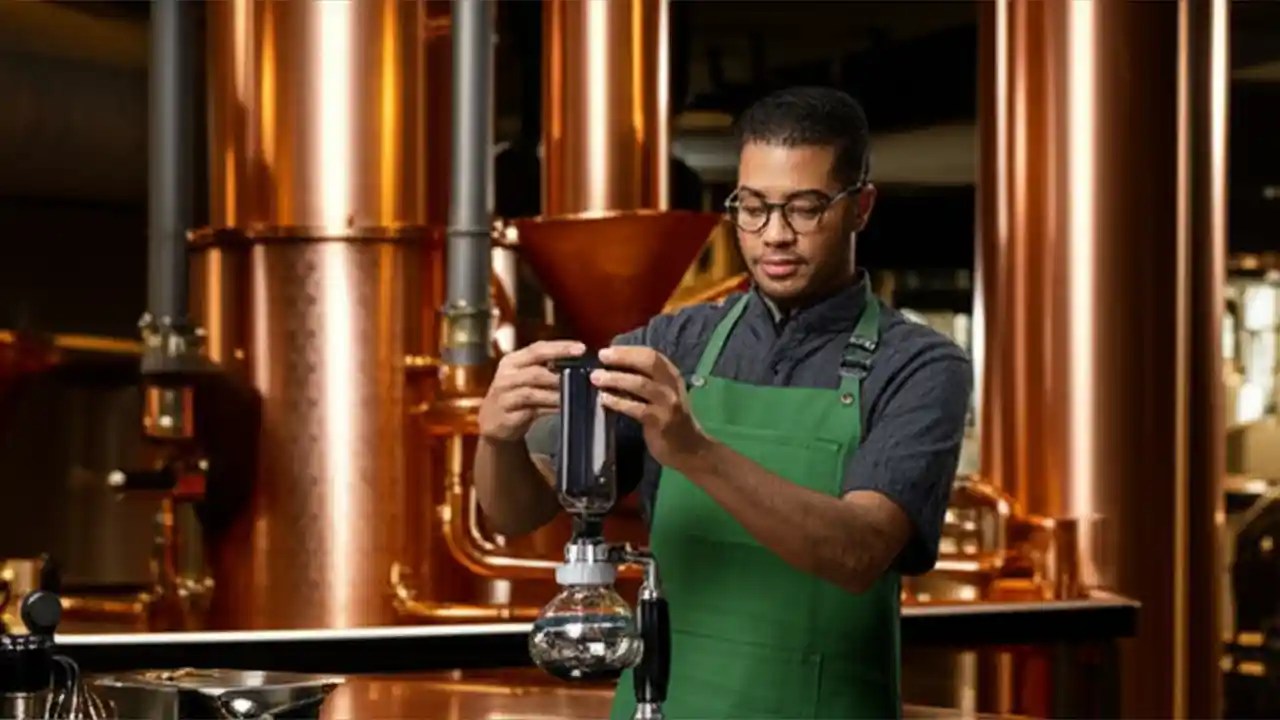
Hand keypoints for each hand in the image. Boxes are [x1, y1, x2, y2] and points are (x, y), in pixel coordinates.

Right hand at [477, 340, 586, 441]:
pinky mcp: (507, 416)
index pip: (537, 349)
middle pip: (535, 371)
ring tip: (575, 392)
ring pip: (532, 393)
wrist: (493, 421)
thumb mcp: (525, 376)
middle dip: (560, 372)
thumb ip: (544, 368)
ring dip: (555, 393)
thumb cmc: (516, 394)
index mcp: (512, 361)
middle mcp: (506, 376)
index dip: (560, 348)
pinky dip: (549, 409)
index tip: (581, 348)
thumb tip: (576, 362)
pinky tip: (563, 408)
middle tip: (582, 374)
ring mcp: (504, 397)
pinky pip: (532, 411)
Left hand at [592, 346, 711, 472]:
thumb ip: (643, 380)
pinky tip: (604, 399)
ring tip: (596, 378)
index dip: (628, 350)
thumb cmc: (668, 418)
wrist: (689, 448)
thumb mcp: (661, 394)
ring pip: (641, 384)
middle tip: (601, 357)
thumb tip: (611, 367)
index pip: (651, 354)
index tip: (607, 350)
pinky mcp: (661, 421)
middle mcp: (672, 385)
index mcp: (671, 374)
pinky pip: (636, 408)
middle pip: (648, 362)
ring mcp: (668, 403)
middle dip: (623, 357)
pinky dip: (618, 402)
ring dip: (616, 379)